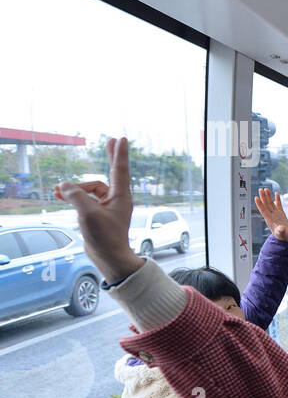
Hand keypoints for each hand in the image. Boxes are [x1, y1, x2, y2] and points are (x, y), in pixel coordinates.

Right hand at [54, 136, 141, 282]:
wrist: (109, 258)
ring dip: (75, 188)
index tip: (120, 139)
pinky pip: (85, 200)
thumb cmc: (104, 237)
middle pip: (109, 174)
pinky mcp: (98, 215)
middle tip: (110, 141)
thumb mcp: (87, 213)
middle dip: (109, 158)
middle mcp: (116, 199)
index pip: (119, 169)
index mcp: (120, 196)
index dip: (118, 153)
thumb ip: (75, 195)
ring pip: (90, 190)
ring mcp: (107, 207)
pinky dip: (74, 197)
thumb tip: (64, 185)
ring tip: (57, 190)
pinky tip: (59, 195)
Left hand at [254, 188, 287, 241]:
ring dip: (268, 196)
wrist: (285, 238)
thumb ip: (280, 231)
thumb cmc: (282, 237)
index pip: (263, 210)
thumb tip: (281, 228)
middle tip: (261, 189)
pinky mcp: (281, 214)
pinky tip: (276, 193)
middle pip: (266, 204)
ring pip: (271, 203)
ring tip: (266, 189)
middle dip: (263, 197)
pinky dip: (277, 199)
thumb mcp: (281, 234)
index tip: (256, 197)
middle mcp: (271, 215)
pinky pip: (278, 205)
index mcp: (270, 220)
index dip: (260, 204)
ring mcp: (276, 214)